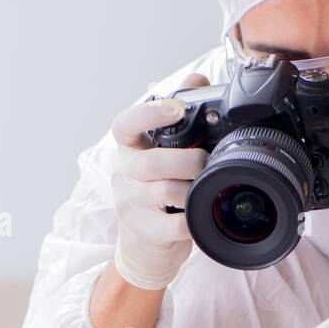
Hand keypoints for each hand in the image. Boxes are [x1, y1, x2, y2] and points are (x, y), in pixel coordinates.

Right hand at [108, 74, 209, 289]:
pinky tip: (201, 216)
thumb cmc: (157, 195)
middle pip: (152, 162)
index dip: (149, 114)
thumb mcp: (161, 154)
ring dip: (191, 190)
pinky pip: (173, 225)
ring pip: (163, 192)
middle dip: (187, 161)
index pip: (125, 125)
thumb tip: (196, 79)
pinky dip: (193, 221)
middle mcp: (123, 174)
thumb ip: (178, 118)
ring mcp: (129, 204)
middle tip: (205, 162)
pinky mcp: (143, 232)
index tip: (176, 109)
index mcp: (128, 150)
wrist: (144, 247)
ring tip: (204, 189)